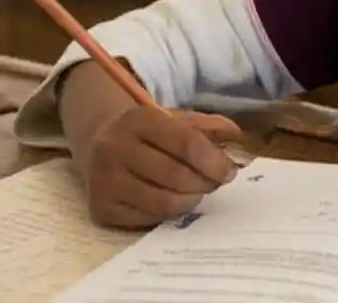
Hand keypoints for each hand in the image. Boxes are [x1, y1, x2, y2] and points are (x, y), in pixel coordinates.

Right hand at [80, 106, 243, 228]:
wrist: (98, 144)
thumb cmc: (148, 132)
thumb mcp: (176, 118)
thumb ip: (210, 127)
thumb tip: (239, 142)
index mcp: (138, 119)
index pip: (187, 143)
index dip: (215, 161)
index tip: (230, 171)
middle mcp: (114, 148)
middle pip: (177, 176)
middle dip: (206, 183)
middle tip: (216, 183)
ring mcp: (104, 180)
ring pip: (164, 202)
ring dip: (191, 200)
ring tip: (198, 192)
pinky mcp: (101, 208)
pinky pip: (148, 219)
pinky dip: (169, 213)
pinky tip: (174, 200)